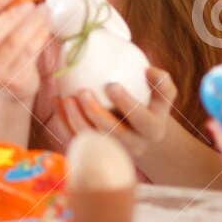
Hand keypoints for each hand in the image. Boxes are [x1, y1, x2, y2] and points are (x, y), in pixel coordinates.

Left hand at [48, 67, 176, 159]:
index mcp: (152, 129)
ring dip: (76, 120)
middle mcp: (134, 144)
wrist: (142, 134)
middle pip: (114, 133)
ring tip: (67, 99)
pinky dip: (64, 122)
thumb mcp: (163, 95)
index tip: (112, 85)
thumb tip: (149, 70)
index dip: (126, 103)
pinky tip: (58, 101)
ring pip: (92, 140)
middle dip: (96, 113)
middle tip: (83, 92)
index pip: (141, 119)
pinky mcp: (96, 151)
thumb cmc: (151, 105)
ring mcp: (114, 150)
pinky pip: (76, 139)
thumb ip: (161, 82)